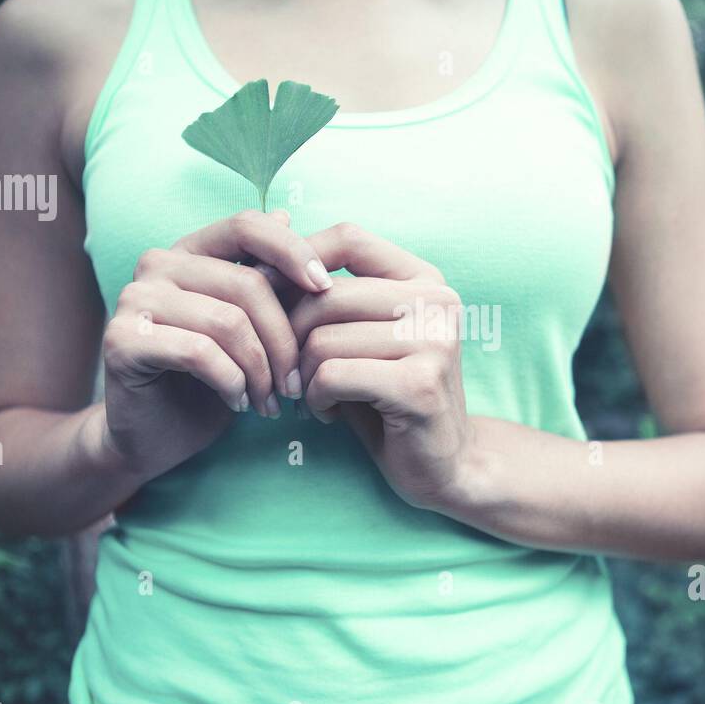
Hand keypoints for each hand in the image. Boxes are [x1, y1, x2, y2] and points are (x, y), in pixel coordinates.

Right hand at [101, 209, 332, 478]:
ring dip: (261, 371)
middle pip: (247, 284)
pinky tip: (238, 403)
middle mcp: (157, 264)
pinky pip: (199, 352)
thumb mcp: (250, 328)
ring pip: (228, 321)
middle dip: (284, 341)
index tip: (327, 289)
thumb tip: (286, 214)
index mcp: (190, 251)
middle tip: (295, 385)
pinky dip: (231, 382)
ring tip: (269, 402)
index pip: (247, 225)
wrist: (156, 437)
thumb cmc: (211, 381)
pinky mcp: (121, 339)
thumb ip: (265, 279)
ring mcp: (134, 299)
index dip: (293, 250)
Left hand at [288, 224, 475, 509]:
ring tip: (313, 395)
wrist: (441, 464)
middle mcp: (437, 302)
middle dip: (291, 336)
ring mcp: (434, 341)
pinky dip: (316, 398)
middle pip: (326, 294)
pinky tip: (328, 412)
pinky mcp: (420, 384)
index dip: (297, 263)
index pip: (348, 238)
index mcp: (425, 280)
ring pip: (323, 339)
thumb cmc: (386, 396)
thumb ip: (327, 295)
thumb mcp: (360, 335)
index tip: (273, 303)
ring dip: (302, 375)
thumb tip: (263, 247)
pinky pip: (332, 375)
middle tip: (289, 370)